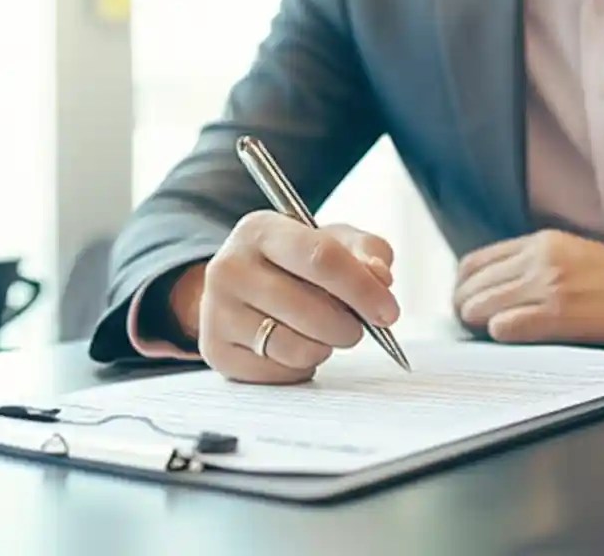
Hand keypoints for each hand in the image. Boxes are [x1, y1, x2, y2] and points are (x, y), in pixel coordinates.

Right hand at [171, 212, 398, 383]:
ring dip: (326, 347)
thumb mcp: (333, 241)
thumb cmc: (296, 263)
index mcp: (261, 230)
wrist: (240, 287)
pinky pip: (280, 373)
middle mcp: (229, 267)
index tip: (388, 312)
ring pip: (296, 348)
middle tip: (356, 326)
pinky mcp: (216, 351)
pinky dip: (301, 365)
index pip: (320, 258)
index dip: (362, 288)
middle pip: (311, 310)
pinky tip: (296, 345)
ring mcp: (216, 312)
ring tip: (322, 332)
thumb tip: (380, 278)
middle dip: (350, 326)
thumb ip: (367, 252)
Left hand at [452, 230, 603, 345]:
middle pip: (472, 285)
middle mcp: (538, 259)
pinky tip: (510, 337)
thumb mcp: (572, 252)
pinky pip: (507, 327)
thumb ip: (534, 262)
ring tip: (486, 333)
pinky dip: (500, 334)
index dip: (462, 285)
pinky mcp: (559, 315)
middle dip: (463, 307)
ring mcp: (547, 286)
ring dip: (477, 323)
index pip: (476, 261)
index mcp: (540, 242)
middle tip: (469, 324)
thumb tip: (499, 285)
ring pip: (481, 306)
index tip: (465, 300)